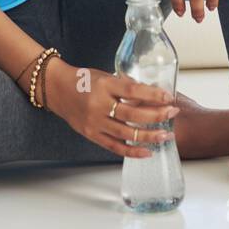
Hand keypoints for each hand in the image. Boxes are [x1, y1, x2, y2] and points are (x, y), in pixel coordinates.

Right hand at [38, 60, 179, 158]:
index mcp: (104, 85)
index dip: (153, 94)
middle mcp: (99, 104)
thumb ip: (125, 86)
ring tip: (165, 135)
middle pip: (133, 114)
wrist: (56, 89)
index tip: (169, 97)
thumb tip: (151, 94)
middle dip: (156, 115)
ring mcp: (94, 122)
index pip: (133, 90)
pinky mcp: (91, 134)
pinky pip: (114, 146)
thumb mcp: (104, 76)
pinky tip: (147, 152)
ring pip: (127, 133)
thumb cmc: (82, 80)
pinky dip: (132, 151)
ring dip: (149, 136)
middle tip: (172, 114)